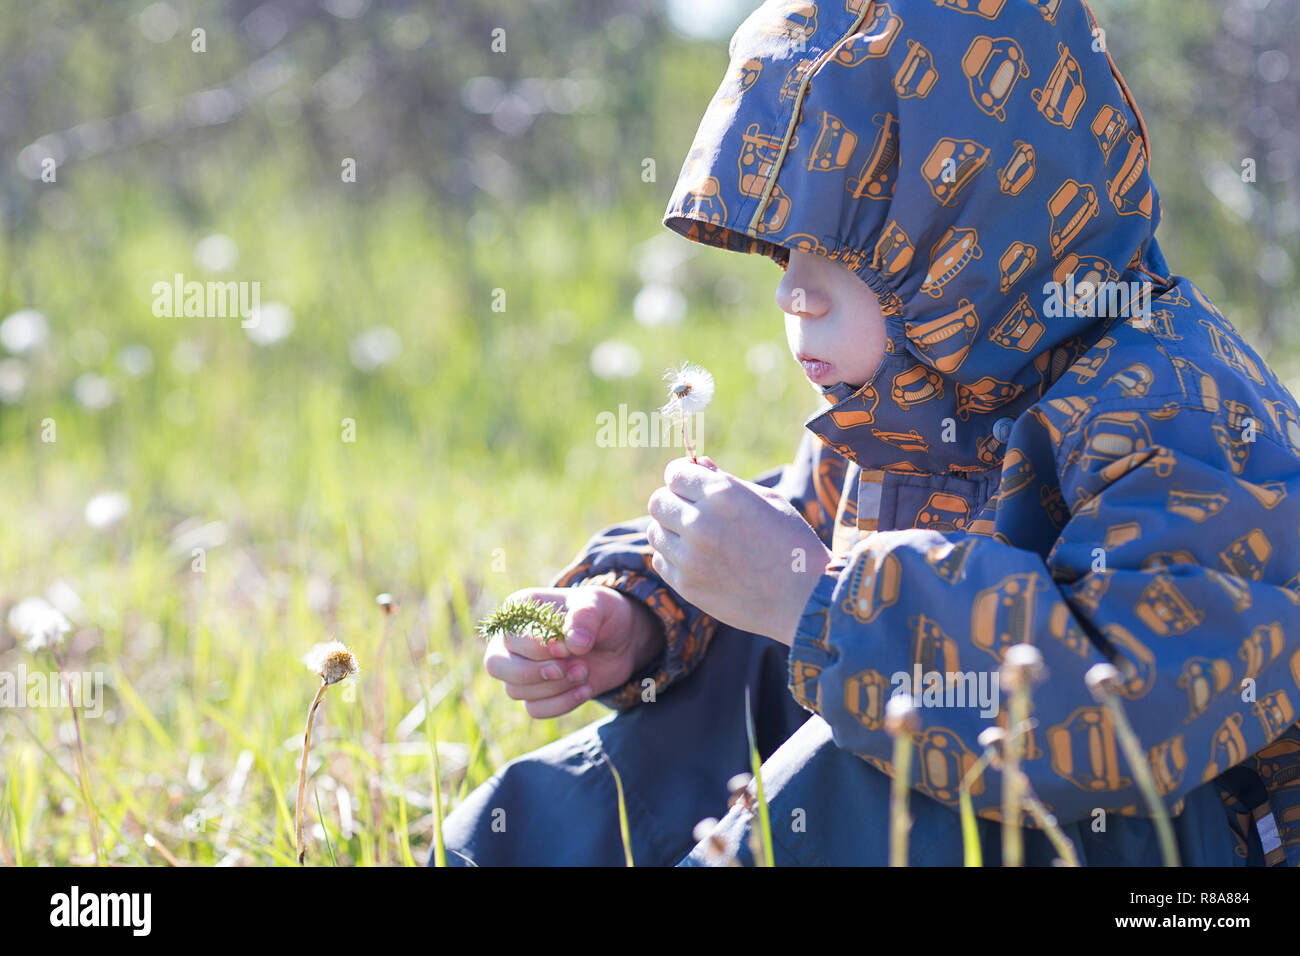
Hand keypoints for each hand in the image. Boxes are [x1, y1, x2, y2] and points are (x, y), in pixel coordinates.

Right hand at [482, 586, 664, 717]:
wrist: (620, 641)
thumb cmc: (603, 615)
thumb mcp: (600, 604)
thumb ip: (586, 616)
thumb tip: (574, 643)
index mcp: (519, 609)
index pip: (509, 636)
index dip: (539, 648)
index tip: (571, 648)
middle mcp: (511, 640)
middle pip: (495, 665)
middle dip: (536, 672)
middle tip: (573, 667)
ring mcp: (520, 668)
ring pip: (515, 690)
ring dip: (556, 687)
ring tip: (585, 671)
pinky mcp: (535, 693)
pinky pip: (534, 709)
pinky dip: (562, 703)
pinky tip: (586, 689)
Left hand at [646, 456, 832, 644]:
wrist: (804, 600)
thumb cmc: (793, 544)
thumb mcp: (768, 501)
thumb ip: (726, 482)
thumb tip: (697, 465)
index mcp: (722, 495)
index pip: (675, 473)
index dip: (683, 477)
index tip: (691, 485)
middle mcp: (700, 523)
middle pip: (658, 501)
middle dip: (673, 501)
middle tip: (692, 511)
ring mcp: (690, 557)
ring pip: (655, 531)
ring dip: (670, 530)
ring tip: (696, 537)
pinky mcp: (686, 585)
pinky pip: (660, 561)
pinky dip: (673, 557)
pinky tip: (697, 559)